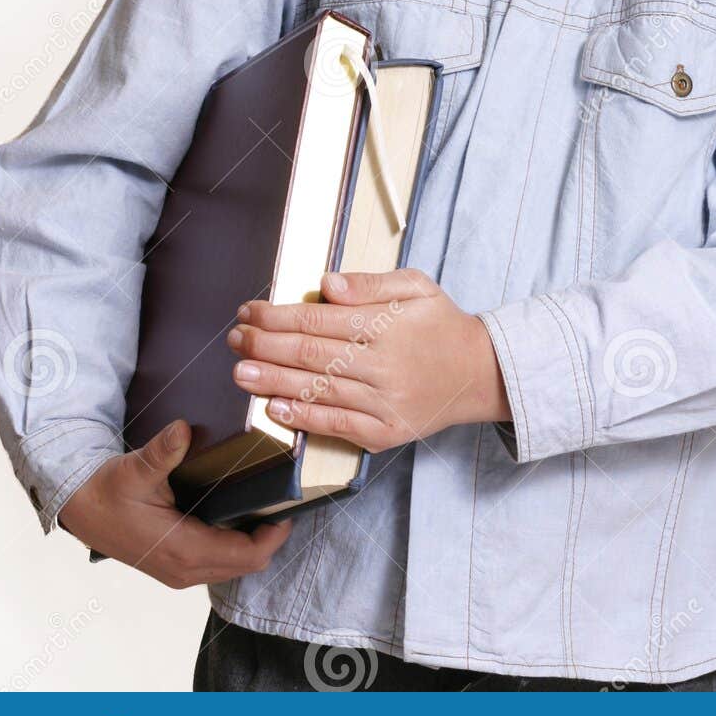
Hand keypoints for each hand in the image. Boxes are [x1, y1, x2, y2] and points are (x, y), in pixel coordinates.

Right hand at [57, 419, 293, 587]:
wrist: (81, 510)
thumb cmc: (107, 492)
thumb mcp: (135, 469)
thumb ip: (162, 452)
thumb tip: (182, 429)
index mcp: (182, 550)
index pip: (246, 555)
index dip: (274, 534)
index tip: (288, 505)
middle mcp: (185, 570)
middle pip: (247, 564)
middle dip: (270, 536)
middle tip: (282, 498)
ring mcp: (181, 571)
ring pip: (235, 566)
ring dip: (255, 542)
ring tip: (266, 503)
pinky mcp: (177, 565)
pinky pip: (220, 562)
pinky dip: (237, 544)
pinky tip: (240, 513)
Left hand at [228, 268, 510, 453]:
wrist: (481, 374)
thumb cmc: (442, 324)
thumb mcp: (417, 286)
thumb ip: (371, 283)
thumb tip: (326, 284)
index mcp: (387, 324)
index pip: (318, 318)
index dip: (277, 316)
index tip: (249, 311)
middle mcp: (383, 364)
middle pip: (311, 353)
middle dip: (265, 345)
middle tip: (234, 339)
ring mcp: (384, 402)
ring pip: (318, 390)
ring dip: (273, 381)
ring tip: (240, 373)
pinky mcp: (385, 432)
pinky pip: (337, 424)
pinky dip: (303, 417)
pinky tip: (275, 408)